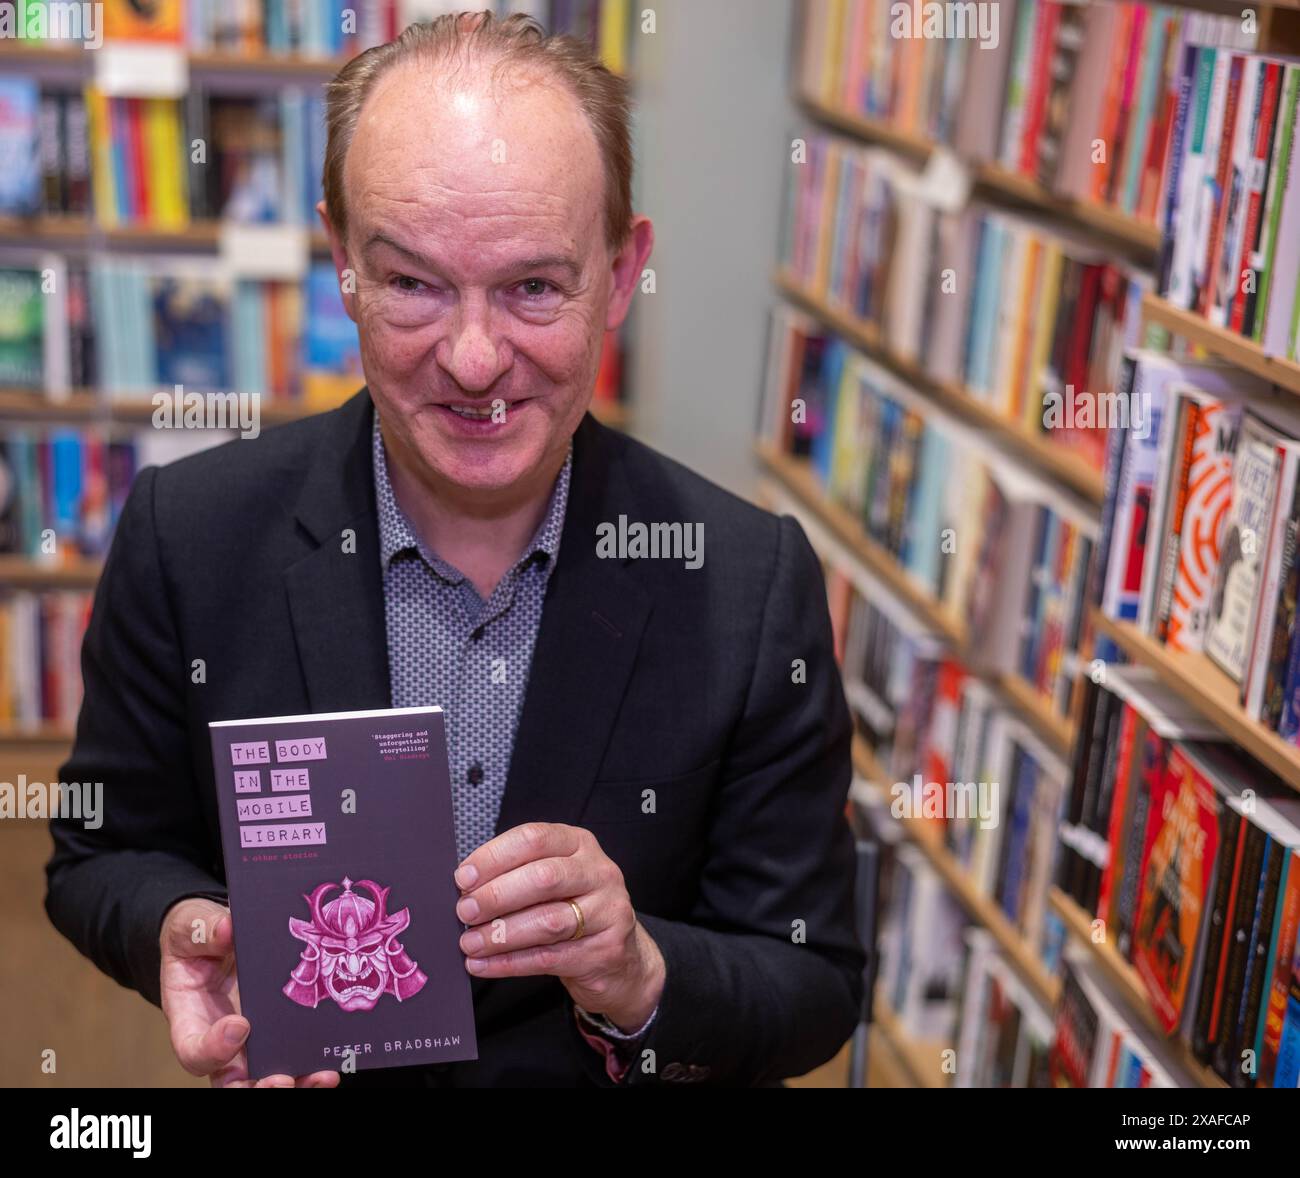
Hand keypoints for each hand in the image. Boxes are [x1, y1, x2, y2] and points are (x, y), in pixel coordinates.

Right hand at [159, 897, 339, 1088]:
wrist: (216, 936)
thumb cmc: (195, 936)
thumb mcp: (190, 926)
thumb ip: (203, 930)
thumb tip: (227, 929)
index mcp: (190, 1016)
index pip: (193, 1049)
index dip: (213, 1049)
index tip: (240, 1025)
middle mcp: (218, 1039)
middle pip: (232, 1080)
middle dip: (257, 1087)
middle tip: (281, 1080)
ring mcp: (250, 1041)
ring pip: (266, 1076)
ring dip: (294, 1083)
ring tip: (321, 1077)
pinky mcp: (278, 1031)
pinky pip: (293, 1056)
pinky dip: (311, 1067)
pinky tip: (333, 1065)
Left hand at [454, 823, 665, 1031]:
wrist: (619, 957)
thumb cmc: (573, 908)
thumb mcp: (554, 879)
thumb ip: (517, 875)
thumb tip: (465, 888)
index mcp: (579, 844)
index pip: (534, 839)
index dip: (494, 857)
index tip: (463, 878)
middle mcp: (598, 872)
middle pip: (544, 877)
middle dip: (497, 895)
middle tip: (465, 911)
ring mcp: (607, 911)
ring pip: (548, 921)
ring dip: (500, 934)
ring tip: (469, 942)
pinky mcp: (605, 950)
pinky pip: (549, 958)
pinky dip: (510, 962)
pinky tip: (483, 965)